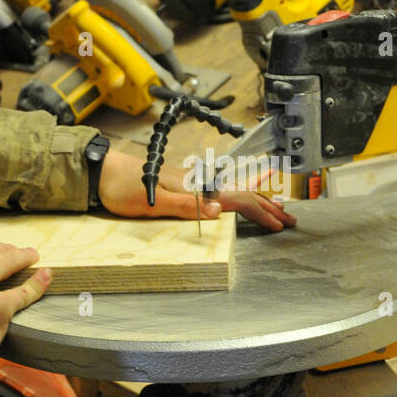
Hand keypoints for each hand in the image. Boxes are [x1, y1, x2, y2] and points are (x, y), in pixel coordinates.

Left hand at [97, 147, 297, 231]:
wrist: (104, 171)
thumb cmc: (123, 187)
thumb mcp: (152, 200)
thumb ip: (186, 204)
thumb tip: (219, 209)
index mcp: (196, 187)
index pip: (238, 200)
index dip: (261, 213)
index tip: (279, 225)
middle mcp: (199, 183)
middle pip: (243, 194)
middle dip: (269, 207)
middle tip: (292, 219)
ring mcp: (194, 183)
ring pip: (235, 192)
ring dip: (259, 201)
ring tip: (278, 208)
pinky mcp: (186, 186)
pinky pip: (222, 192)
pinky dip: (241, 197)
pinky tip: (244, 199)